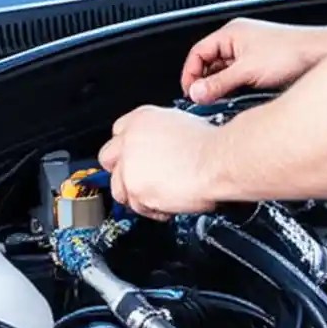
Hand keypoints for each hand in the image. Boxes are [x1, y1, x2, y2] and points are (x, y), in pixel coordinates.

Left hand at [98, 106, 219, 219]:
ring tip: (161, 194)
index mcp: (142, 119)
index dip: (128, 149)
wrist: (218, 161)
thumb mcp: (184, 125)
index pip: (118, 132)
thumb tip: (161, 149)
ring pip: (119, 188)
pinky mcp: (135, 189)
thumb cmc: (213, 145)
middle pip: (108, 159)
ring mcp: (130, 166)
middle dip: (122, 171)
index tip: (135, 159)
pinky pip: (137, 207)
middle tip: (139, 180)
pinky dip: (152, 209)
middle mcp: (130, 140)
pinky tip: (169, 203)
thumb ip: (162, 136)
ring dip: (137, 195)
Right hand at [181, 18, 326, 103]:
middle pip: (209, 64)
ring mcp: (250, 52)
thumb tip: (197, 93)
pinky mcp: (260, 64)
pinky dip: (236, 87)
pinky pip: (239, 76)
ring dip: (223, 86)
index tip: (191, 92)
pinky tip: (242, 95)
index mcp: (231, 34)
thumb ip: (218, 84)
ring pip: (224, 72)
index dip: (190, 74)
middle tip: (207, 99)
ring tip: (226, 98)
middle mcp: (239, 40)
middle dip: (206, 82)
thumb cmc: (292, 52)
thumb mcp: (247, 72)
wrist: (319, 55)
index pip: (197, 53)